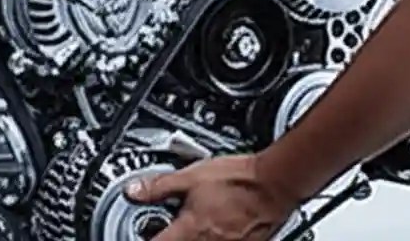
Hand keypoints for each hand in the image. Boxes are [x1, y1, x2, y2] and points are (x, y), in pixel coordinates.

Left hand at [124, 154, 297, 240]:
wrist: (275, 183)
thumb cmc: (239, 179)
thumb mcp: (191, 176)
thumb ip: (159, 186)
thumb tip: (133, 191)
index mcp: (190, 231)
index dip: (145, 238)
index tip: (141, 233)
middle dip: (168, 238)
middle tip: (165, 226)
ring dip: (189, 238)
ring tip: (193, 224)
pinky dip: (209, 238)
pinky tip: (212, 227)